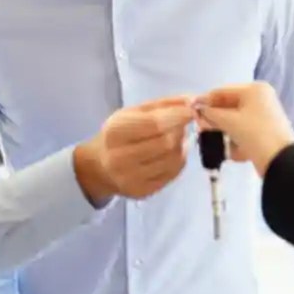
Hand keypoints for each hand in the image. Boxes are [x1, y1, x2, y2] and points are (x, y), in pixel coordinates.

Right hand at [74, 95, 194, 204]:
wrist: (99, 167)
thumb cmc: (119, 133)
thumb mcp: (133, 112)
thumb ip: (164, 104)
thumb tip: (193, 100)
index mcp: (115, 132)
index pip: (154, 124)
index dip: (177, 116)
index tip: (192, 110)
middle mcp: (120, 158)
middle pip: (166, 143)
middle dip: (179, 131)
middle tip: (180, 124)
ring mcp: (131, 179)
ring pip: (174, 159)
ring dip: (180, 146)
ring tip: (173, 138)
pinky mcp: (143, 192)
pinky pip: (173, 173)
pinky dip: (178, 160)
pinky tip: (170, 153)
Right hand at [193, 81, 293, 175]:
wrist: (280, 160)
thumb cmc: (254, 134)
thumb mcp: (229, 121)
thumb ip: (211, 113)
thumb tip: (199, 110)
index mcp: (254, 89)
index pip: (222, 91)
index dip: (205, 100)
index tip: (190, 110)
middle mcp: (260, 98)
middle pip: (229, 106)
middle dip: (215, 118)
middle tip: (200, 127)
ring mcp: (263, 115)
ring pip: (235, 120)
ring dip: (224, 130)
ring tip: (214, 141)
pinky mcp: (264, 131)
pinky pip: (243, 130)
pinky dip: (236, 139)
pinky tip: (232, 151)